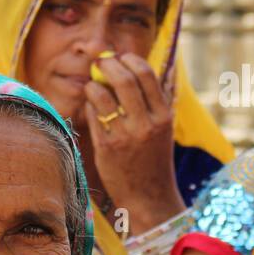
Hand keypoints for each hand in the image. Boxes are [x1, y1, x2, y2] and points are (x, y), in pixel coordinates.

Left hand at [83, 52, 183, 231]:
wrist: (149, 197)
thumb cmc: (153, 158)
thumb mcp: (162, 127)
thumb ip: (151, 100)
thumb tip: (132, 68)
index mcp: (163, 115)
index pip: (146, 74)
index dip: (130, 59)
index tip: (121, 57)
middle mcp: (146, 124)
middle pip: (123, 78)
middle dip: (107, 64)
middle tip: (99, 62)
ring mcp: (125, 136)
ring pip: (102, 94)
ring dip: (93, 84)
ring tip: (93, 85)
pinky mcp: (106, 147)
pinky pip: (92, 115)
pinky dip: (90, 105)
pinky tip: (92, 107)